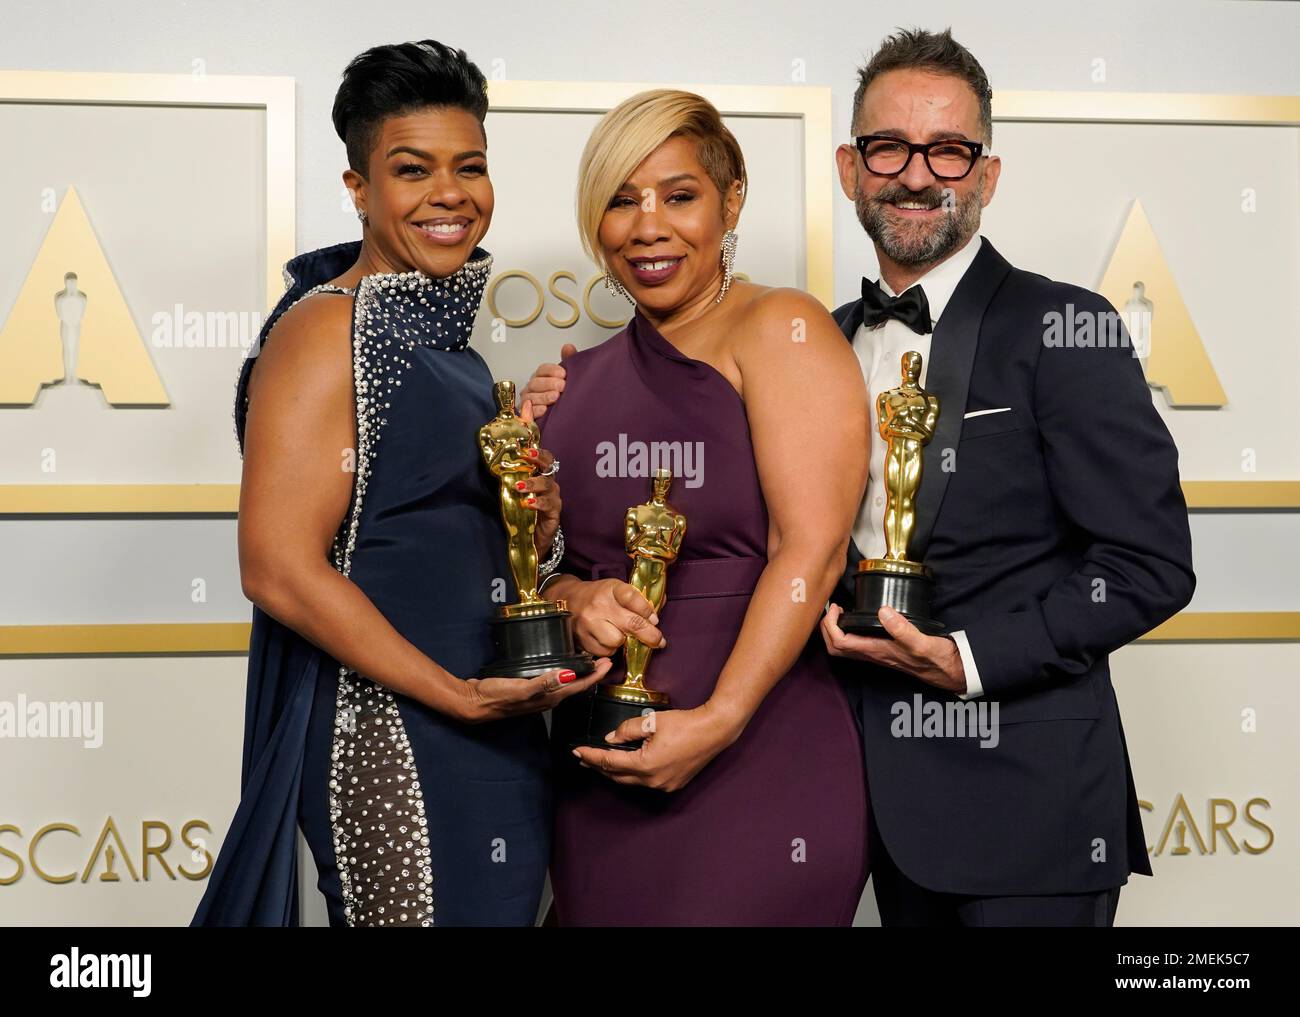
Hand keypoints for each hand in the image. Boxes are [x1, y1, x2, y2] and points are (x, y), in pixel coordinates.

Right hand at [457, 658, 611, 722]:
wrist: (472, 702)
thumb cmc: (495, 696)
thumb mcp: (520, 688)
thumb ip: (543, 683)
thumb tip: (569, 676)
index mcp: (549, 698)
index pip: (579, 686)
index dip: (595, 675)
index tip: (608, 662)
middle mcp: (547, 698)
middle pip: (577, 686)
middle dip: (592, 673)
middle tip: (603, 658)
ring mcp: (538, 695)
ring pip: (565, 684)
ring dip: (579, 673)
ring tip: (587, 659)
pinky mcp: (528, 689)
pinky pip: (552, 680)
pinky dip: (562, 672)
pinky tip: (559, 665)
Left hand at [518, 401, 560, 554]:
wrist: (532, 538)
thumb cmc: (523, 512)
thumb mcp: (516, 492)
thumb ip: (510, 477)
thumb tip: (496, 461)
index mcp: (540, 476)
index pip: (543, 457)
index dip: (537, 449)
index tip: (525, 446)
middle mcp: (549, 484)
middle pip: (549, 465)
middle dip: (539, 458)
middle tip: (527, 456)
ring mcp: (553, 498)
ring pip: (548, 485)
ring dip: (533, 483)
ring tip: (519, 486)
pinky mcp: (555, 513)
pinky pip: (549, 504)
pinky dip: (538, 502)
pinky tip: (528, 503)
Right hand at [519, 344, 574, 418]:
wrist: (563, 416)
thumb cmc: (562, 394)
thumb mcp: (568, 377)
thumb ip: (568, 361)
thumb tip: (568, 347)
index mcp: (541, 377)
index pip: (543, 369)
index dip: (552, 370)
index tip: (563, 373)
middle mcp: (533, 388)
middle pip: (535, 382)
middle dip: (549, 383)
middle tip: (562, 386)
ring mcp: (528, 401)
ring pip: (531, 396)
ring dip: (544, 396)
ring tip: (556, 397)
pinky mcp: (527, 415)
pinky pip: (528, 411)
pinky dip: (536, 410)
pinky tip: (545, 410)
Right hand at [560, 577, 665, 656]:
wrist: (567, 599)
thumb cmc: (599, 596)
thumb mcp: (617, 589)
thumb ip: (638, 600)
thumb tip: (657, 614)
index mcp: (611, 589)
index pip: (634, 598)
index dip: (648, 611)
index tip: (655, 620)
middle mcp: (599, 605)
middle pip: (632, 624)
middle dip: (650, 636)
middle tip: (658, 641)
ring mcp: (589, 623)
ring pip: (617, 641)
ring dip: (623, 642)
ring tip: (619, 634)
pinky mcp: (582, 638)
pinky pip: (605, 651)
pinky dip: (609, 649)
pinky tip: (606, 639)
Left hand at [572, 702, 740, 791]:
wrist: (715, 730)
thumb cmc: (686, 724)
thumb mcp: (652, 721)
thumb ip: (627, 729)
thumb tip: (611, 738)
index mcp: (645, 765)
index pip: (609, 762)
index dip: (591, 756)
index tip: (577, 752)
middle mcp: (653, 780)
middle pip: (617, 776)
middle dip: (599, 767)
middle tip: (583, 759)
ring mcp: (664, 785)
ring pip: (631, 781)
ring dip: (615, 771)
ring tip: (601, 762)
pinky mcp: (672, 784)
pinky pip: (645, 781)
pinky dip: (632, 773)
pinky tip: (627, 764)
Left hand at [821, 603, 966, 693]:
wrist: (947, 670)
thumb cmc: (935, 658)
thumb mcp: (921, 641)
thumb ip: (902, 628)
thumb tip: (883, 611)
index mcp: (876, 650)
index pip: (839, 642)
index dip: (831, 625)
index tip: (837, 608)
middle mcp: (872, 654)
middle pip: (835, 648)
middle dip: (826, 628)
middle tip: (834, 609)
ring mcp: (876, 653)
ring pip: (843, 647)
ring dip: (835, 630)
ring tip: (840, 612)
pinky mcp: (882, 650)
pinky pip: (855, 644)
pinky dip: (847, 631)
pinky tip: (857, 619)